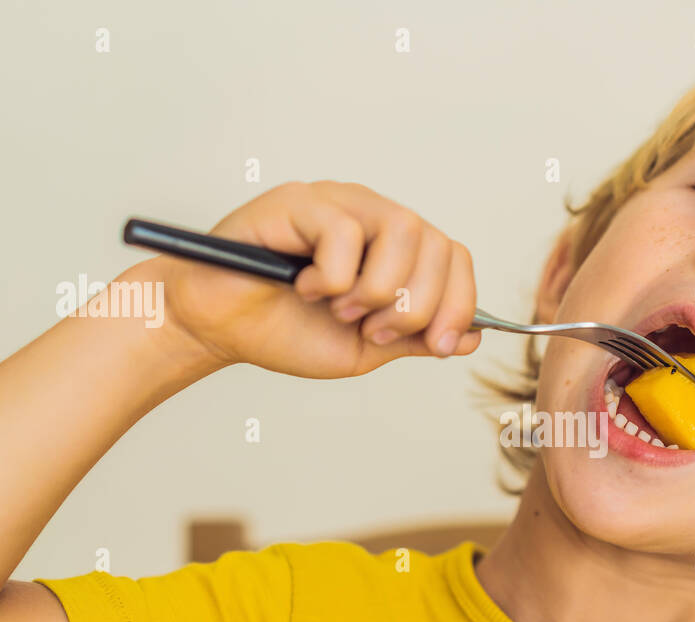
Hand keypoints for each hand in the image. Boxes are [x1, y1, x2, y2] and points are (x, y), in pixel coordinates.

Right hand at [157, 180, 481, 377]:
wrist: (219, 330)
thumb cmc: (285, 330)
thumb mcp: (367, 348)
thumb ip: (418, 337)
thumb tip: (474, 334)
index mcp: (393, 247)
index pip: (454, 256)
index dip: (460, 303)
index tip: (442, 345)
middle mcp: (372, 215)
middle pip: (436, 244)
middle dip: (415, 305)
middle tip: (372, 330)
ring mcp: (337, 203)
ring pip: (402, 232)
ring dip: (376, 290)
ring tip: (338, 308)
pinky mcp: (298, 201)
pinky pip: (345, 235)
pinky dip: (333, 278)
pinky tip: (305, 287)